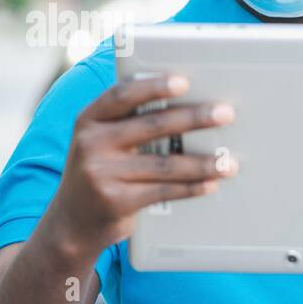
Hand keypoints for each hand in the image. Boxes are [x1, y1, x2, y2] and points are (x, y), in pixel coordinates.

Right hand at [46, 74, 236, 261]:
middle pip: (153, 126)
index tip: (184, 81)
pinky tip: (212, 183)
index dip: (153, 87)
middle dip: (195, 118)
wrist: (73, 222)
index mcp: (89, 119)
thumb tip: (190, 106)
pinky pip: (163, 191)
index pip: (122, 95)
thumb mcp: (103, 141)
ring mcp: (101, 174)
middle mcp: (91, 143)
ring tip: (229, 161)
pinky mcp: (115, 202)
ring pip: (165, 164)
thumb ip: (131, 122)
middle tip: (226, 114)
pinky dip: (192, 187)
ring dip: (203, 163)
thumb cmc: (102, 171)